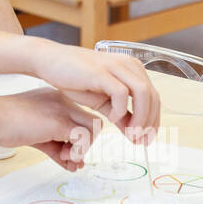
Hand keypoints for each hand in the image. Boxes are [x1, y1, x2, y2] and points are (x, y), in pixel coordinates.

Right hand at [0, 87, 101, 169]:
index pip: (81, 118)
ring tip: (65, 157)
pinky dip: (78, 152)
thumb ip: (56, 147)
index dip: (79, 139)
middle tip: (67, 155)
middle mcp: (63, 101)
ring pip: (94, 128)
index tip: (67, 152)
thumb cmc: (4, 124)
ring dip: (83, 149)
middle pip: (93, 122)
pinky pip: (83, 138)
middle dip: (85, 144)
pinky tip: (63, 158)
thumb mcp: (36, 135)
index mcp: (56, 99)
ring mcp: (62, 110)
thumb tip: (73, 163)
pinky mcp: (59, 122)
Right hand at [26, 41, 159, 139]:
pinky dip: (120, 109)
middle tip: (141, 141)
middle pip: (152, 96)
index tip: (147, 139)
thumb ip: (119, 114)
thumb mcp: (101, 100)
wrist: (49, 62)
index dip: (153, 120)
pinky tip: (111, 118)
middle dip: (149, 122)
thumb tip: (133, 131)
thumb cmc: (73, 78)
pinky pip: (121, 93)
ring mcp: (115, 66)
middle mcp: (127, 64)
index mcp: (131, 69)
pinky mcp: (101, 71)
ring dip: (140, 118)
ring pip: (142, 93)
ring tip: (131, 134)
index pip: (153, 97)